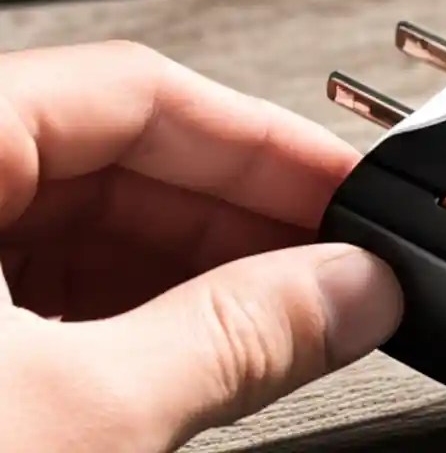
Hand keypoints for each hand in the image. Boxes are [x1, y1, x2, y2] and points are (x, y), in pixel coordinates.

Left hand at [0, 41, 402, 451]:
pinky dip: (127, 317)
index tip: (346, 188)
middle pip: (111, 157)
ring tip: (287, 318)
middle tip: (335, 268)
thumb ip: (236, 336)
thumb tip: (354, 289)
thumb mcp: (78, 410)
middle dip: (236, 221)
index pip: (135, 90)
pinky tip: (201, 350)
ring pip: (79, 229)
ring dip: (193, 276)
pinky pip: (37, 287)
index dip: (261, 143)